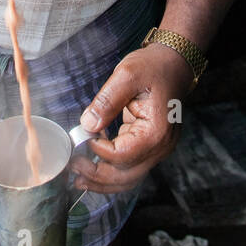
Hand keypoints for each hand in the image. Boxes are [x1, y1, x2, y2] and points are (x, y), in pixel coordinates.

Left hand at [71, 45, 192, 193]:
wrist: (174, 64)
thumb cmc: (153, 67)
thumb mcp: (127, 75)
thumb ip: (107, 101)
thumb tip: (87, 124)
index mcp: (156, 132)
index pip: (122, 155)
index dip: (98, 150)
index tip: (81, 136)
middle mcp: (160, 147)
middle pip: (125, 176)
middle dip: (97, 176)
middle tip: (72, 167)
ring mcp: (156, 150)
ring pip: (128, 178)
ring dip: (102, 181)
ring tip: (78, 178)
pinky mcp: (149, 147)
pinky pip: (130, 167)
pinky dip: (111, 171)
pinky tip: (93, 167)